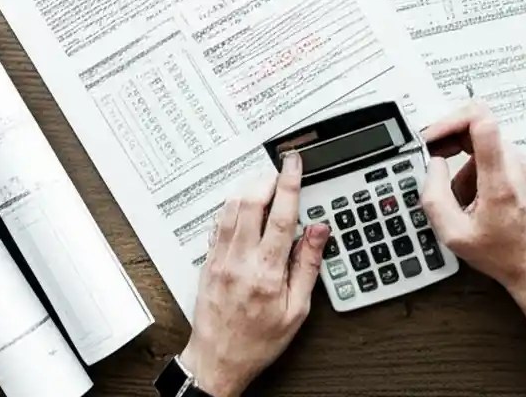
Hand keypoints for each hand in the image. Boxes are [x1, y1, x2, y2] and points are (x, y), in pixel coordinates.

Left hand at [180, 154, 328, 396]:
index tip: (293, 163)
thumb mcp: (297, 310)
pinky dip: (231, 207)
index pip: (280, 215)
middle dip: (266, 178)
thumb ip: (308, 265)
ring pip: (230, 208)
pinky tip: (241, 206)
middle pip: (250, 202)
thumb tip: (318, 232)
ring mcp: (219, 260)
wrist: (217, 362)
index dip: (289, 183)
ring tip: (263, 183)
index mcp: (267, 272)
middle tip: (279, 169)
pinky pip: (217, 224)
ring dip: (248, 189)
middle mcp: (240, 261)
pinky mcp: (207, 263)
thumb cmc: (258, 341)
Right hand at [420, 103, 525, 299]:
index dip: (450, 120)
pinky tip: (469, 199)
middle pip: (476, 124)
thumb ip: (435, 196)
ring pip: (479, 142)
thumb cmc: (503, 254)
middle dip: (447, 139)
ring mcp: (519, 164)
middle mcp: (514, 164)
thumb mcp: (454, 234)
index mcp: (499, 179)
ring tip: (456, 197)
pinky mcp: (519, 169)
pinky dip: (471, 170)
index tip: (432, 137)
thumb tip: (432, 164)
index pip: (482, 121)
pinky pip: (488, 155)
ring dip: (459, 162)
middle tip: (430, 156)